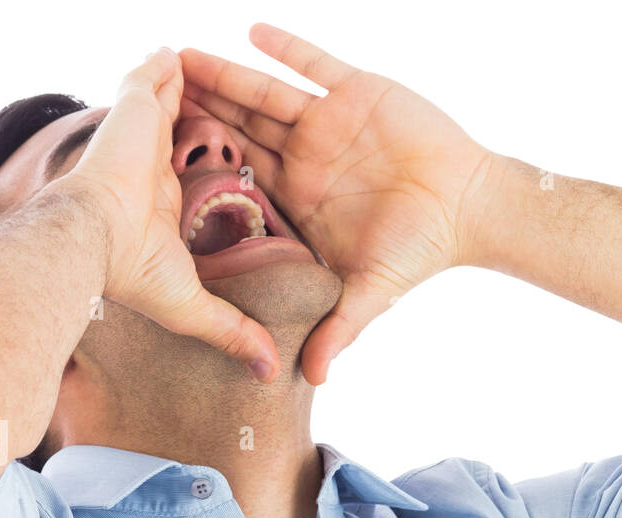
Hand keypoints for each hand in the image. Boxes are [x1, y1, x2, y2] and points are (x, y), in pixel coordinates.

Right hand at [63, 48, 279, 379]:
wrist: (89, 238)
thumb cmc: (132, 274)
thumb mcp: (195, 305)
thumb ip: (233, 330)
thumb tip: (270, 373)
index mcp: (163, 202)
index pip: (192, 178)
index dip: (216, 170)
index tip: (241, 169)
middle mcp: (151, 165)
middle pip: (188, 133)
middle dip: (211, 120)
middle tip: (240, 108)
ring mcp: (142, 134)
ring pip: (174, 100)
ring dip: (196, 85)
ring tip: (216, 68)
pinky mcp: (135, 107)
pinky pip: (154, 74)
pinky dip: (167, 63)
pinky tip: (180, 50)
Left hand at [181, 25, 496, 383]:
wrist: (470, 206)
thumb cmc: (422, 248)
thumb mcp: (373, 291)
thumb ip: (340, 330)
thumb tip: (313, 380)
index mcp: (302, 195)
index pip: (242, 176)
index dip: (204, 166)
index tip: (161, 159)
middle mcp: (308, 155)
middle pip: (241, 127)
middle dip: (201, 109)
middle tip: (152, 93)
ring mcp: (330, 121)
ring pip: (267, 93)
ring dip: (227, 75)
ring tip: (183, 56)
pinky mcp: (359, 92)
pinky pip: (316, 66)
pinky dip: (287, 49)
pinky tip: (251, 32)